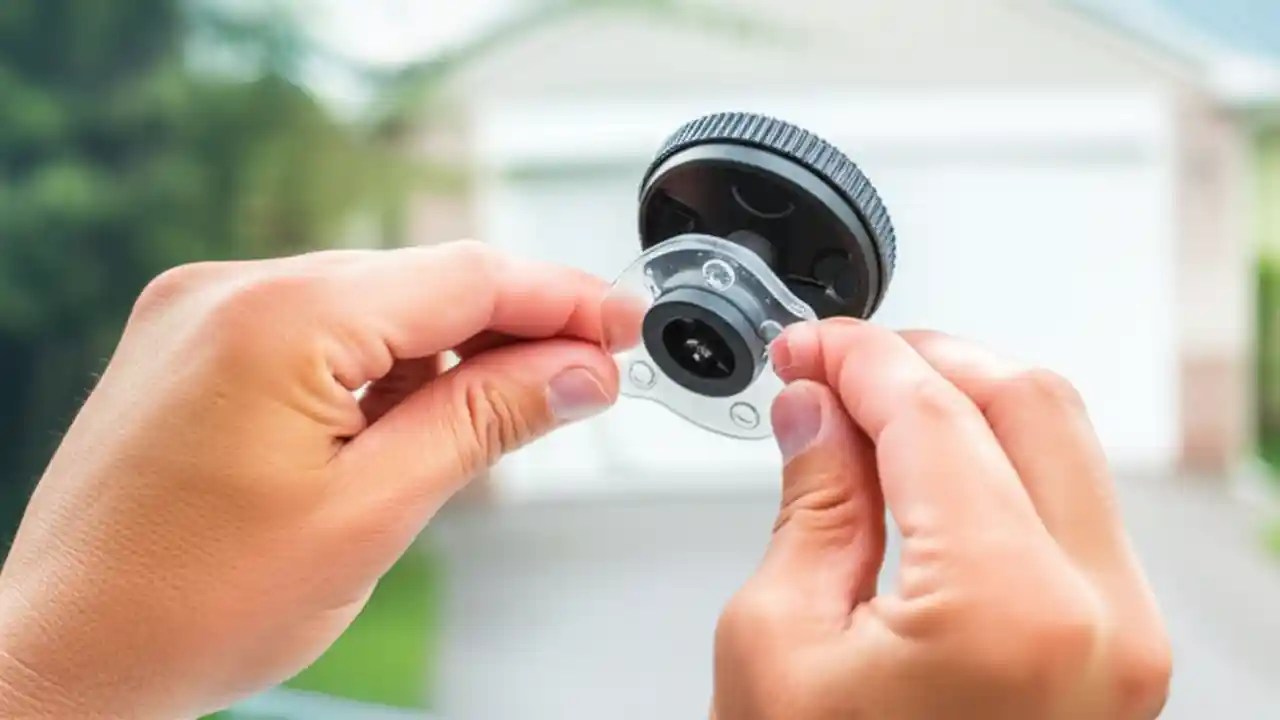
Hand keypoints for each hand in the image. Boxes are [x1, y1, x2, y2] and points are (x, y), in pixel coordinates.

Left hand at [0, 241, 618, 718]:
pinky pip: (318, 324)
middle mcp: (233, 289)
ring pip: (373, 302)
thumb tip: (578, 371)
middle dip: (512, 325)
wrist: (64, 654)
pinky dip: (381, 361)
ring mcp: (204, 309)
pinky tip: (412, 416)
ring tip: (499, 414)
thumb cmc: (191, 605)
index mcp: (280, 318)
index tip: (625, 326)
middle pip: (422, 279)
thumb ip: (485, 421)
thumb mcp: (373, 513)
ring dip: (447, 348)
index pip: (465, 276)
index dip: (562, 299)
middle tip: (586, 377)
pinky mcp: (193, 339)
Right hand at [713, 320, 1170, 719]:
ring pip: (1062, 446)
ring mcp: (1126, 639)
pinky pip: (1071, 511)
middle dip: (921, 360)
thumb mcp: (778, 645)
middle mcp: (1099, 617)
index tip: (807, 346)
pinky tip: (926, 472)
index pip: (933, 412)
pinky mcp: (1122, 654)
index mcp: (1007, 610)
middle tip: (834, 367)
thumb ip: (814, 503)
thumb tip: (817, 412)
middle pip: (1025, 401)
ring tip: (869, 418)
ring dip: (965, 406)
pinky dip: (998, 468)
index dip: (856, 357)